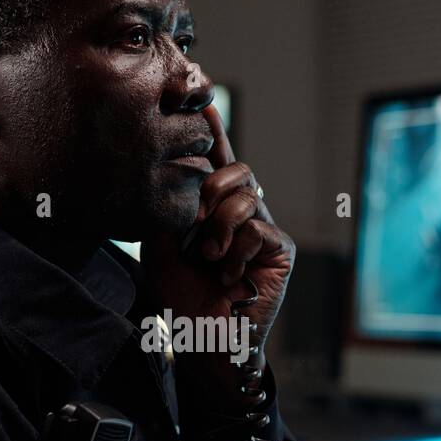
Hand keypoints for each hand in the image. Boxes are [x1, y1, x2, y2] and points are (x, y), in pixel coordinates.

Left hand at [140, 103, 295, 349]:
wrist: (202, 340)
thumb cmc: (181, 298)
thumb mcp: (161, 246)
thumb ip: (168, 208)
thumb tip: (169, 171)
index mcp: (214, 209)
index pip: (217, 163)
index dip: (214, 131)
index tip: (205, 99)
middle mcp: (243, 213)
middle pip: (237, 169)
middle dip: (209, 188)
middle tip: (195, 223)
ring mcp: (264, 230)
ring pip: (246, 196)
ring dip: (219, 227)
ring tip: (209, 258)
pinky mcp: (280, 250)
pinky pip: (257, 228)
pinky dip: (236, 252)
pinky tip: (229, 275)